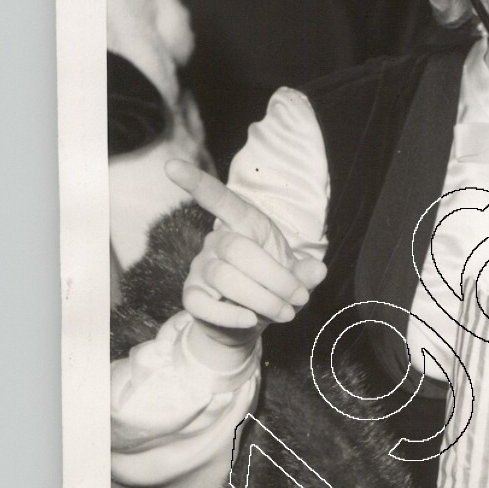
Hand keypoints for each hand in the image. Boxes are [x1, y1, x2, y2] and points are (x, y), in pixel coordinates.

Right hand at [165, 159, 326, 359]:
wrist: (251, 321)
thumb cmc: (273, 287)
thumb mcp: (297, 277)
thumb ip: (307, 272)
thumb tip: (317, 271)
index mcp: (245, 225)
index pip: (220, 199)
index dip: (197, 183)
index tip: (171, 166)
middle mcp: (217, 241)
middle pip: (238, 249)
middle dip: (276, 278)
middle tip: (298, 298)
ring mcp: (201, 269)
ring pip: (225, 277)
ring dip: (263, 299)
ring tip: (285, 313)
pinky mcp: (192, 297)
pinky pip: (204, 304)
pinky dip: (231, 315)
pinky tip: (251, 320)